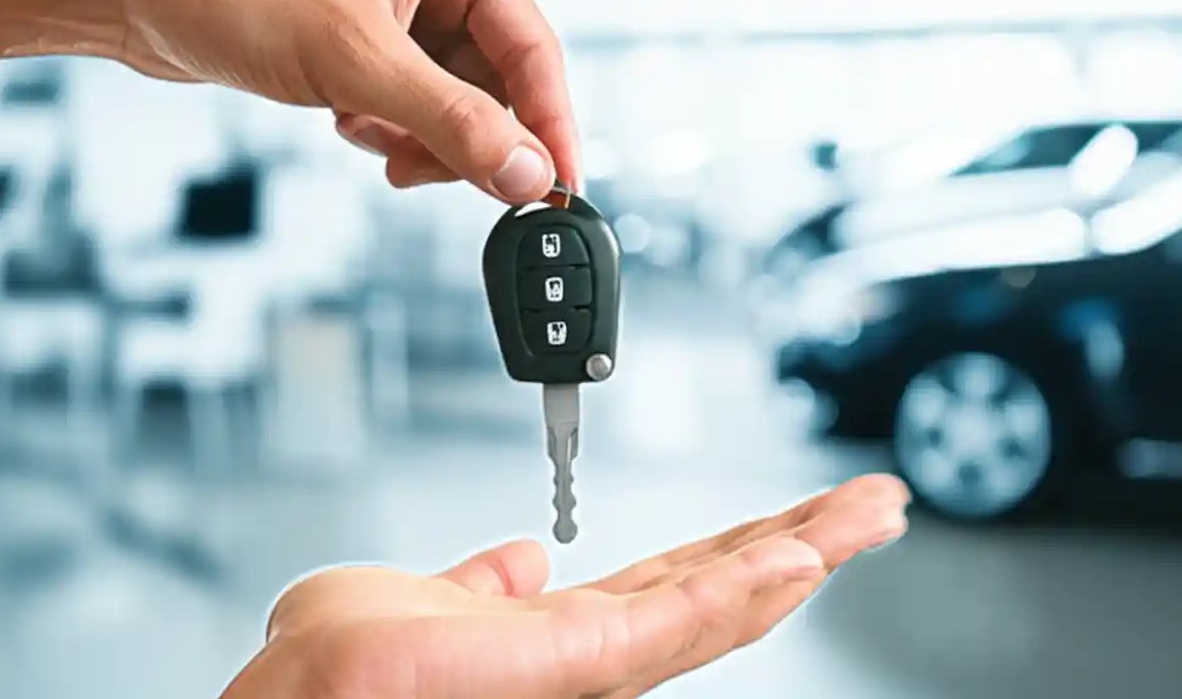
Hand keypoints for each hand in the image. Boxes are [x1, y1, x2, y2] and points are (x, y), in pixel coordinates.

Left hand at [0, 0, 578, 203]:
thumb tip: (524, 172)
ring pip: (451, 102)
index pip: (533, 48)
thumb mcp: (355, 61)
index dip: (551, 124)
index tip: (561, 187)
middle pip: (496, 83)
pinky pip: (409, 106)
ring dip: (426, 141)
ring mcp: (397, 18)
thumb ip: (449, 120)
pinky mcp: (362, 48)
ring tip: (384, 148)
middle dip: (478, 141)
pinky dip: (389, 131)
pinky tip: (350, 123)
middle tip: (471, 187)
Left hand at [220, 474, 910, 698]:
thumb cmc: (344, 666)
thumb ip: (487, 582)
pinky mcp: (580, 663)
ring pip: (722, 606)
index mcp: (566, 634)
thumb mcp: (430, 598)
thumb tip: (524, 556)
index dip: (745, 547)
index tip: (801, 516)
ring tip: (868, 513)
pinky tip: (799, 556)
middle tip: (875, 502)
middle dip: (804, 544)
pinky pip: (678, 622)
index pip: (679, 583)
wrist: (305, 695)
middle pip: (722, 592)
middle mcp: (597, 654)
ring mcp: (597, 665)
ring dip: (802, 557)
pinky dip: (744, 588)